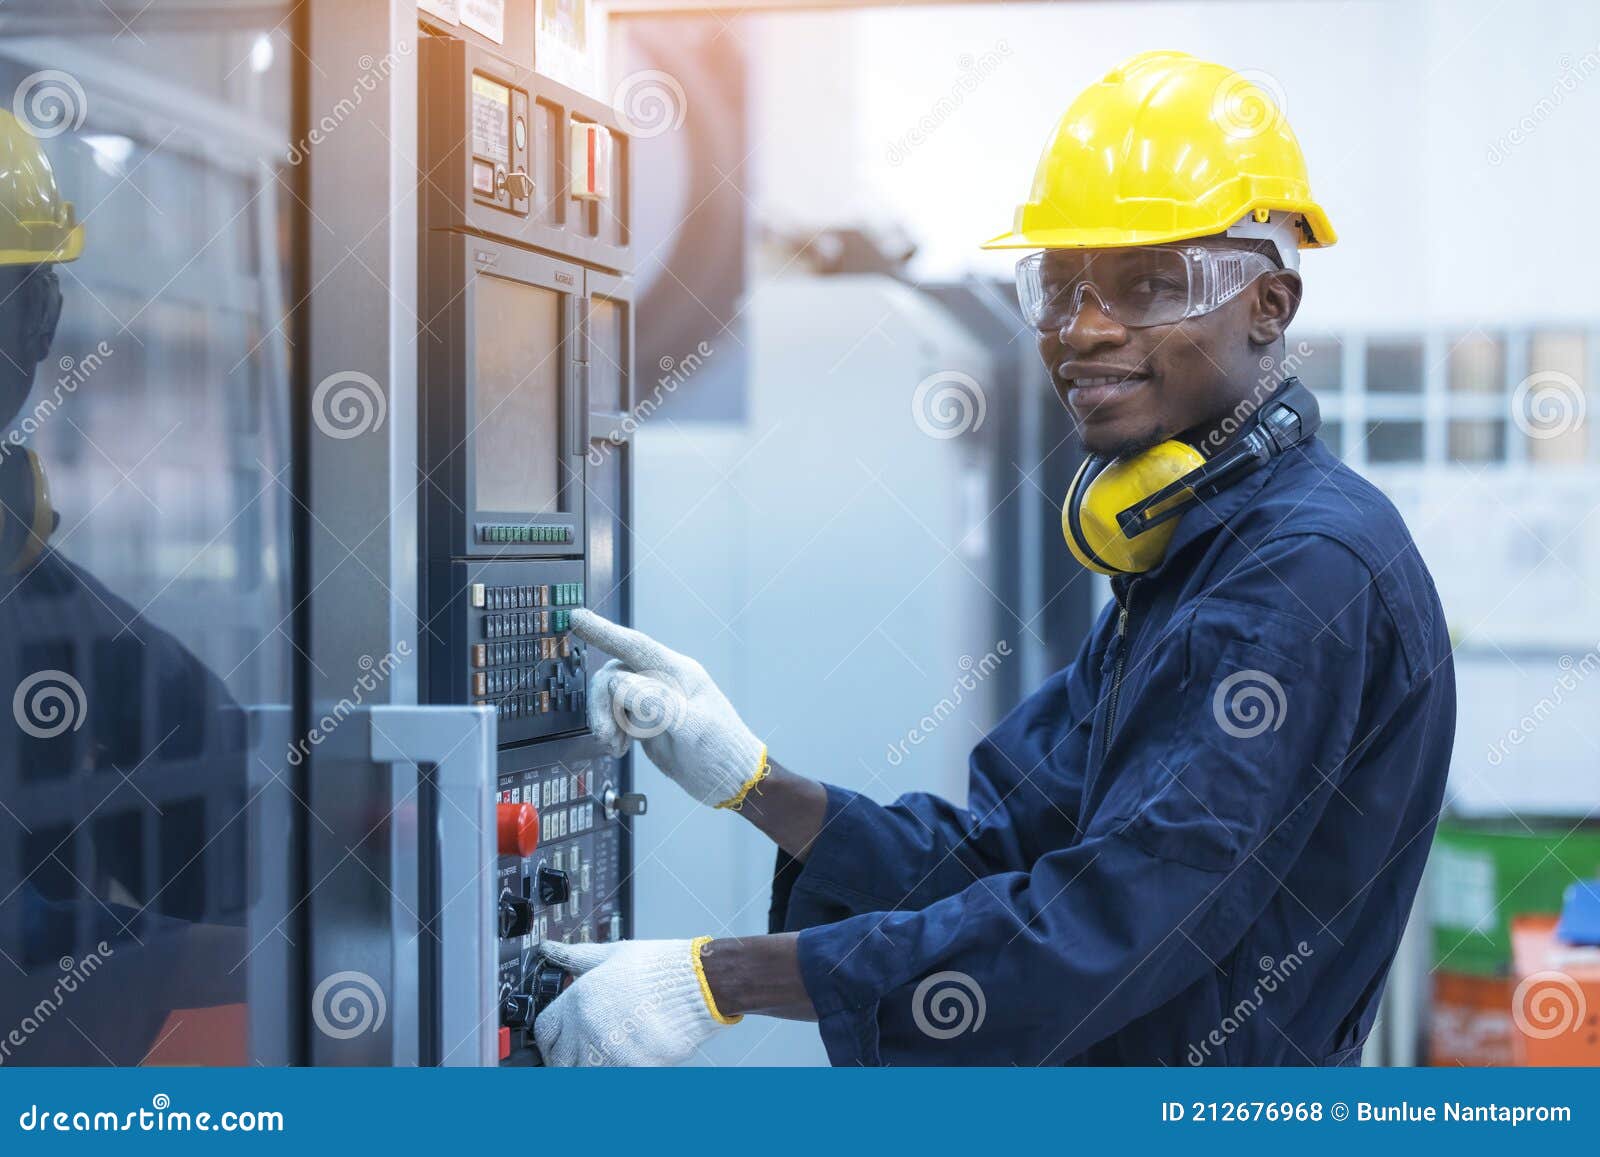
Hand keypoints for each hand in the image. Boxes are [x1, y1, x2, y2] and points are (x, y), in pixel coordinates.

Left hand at [533, 938, 737, 1066]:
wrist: (701, 984)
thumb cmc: (661, 968)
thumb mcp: (613, 955)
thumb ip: (577, 958)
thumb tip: (551, 951)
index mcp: (580, 999)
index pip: (546, 1031)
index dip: (549, 1040)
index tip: (557, 1044)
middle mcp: (589, 1027)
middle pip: (560, 1061)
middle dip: (567, 1061)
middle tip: (583, 1057)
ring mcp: (611, 1051)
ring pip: (583, 1075)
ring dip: (590, 1072)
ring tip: (605, 1061)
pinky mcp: (633, 1068)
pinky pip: (612, 1081)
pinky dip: (615, 1076)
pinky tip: (624, 1064)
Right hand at [571, 610, 767, 808]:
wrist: (730, 780)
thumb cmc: (721, 752)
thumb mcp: (693, 729)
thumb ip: (657, 705)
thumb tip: (619, 684)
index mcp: (678, 673)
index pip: (635, 646)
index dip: (605, 632)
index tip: (576, 617)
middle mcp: (663, 681)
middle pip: (615, 675)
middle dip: (603, 703)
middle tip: (604, 735)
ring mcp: (654, 701)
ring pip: (612, 696)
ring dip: (605, 720)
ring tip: (613, 746)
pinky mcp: (647, 721)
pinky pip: (616, 715)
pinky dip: (611, 731)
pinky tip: (618, 749)